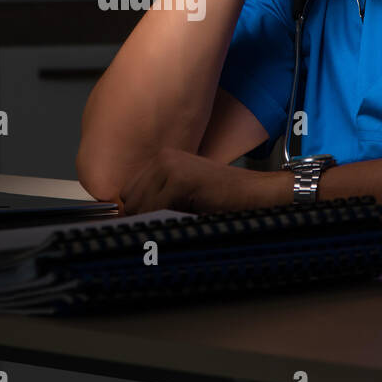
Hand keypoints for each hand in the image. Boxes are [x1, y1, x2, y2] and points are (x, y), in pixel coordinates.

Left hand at [117, 145, 290, 214]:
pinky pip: (155, 209)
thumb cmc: (223, 200)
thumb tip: (126, 219)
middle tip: (171, 223)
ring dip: (155, 220)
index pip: (128, 192)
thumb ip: (156, 200)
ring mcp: (171, 166)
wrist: (255, 194)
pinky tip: (187, 217)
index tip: (154, 224)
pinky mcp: (180, 179)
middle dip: (145, 217)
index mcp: (162, 159)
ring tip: (181, 219)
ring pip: (139, 206)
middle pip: (130, 199)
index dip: (139, 212)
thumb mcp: (182, 196)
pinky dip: (165, 221)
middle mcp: (163, 157)